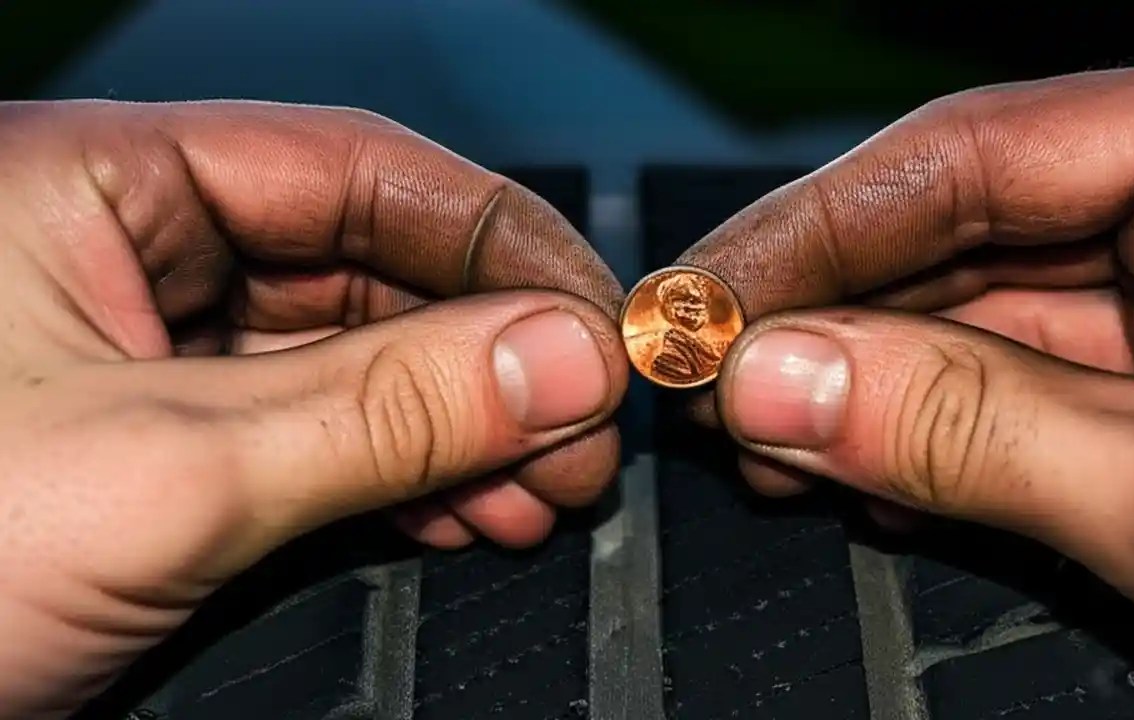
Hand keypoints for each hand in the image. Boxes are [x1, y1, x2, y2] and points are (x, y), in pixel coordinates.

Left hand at [0, 101, 627, 717]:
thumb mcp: (166, 477)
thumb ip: (383, 409)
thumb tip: (565, 357)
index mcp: (89, 186)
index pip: (353, 170)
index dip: (498, 239)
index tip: (599, 319)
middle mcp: (120, 255)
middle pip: (366, 269)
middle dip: (491, 355)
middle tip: (584, 430)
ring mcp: (142, 359)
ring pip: (351, 362)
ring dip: (461, 426)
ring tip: (543, 492)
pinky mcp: (157, 452)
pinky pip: (314, 438)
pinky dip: (402, 477)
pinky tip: (468, 513)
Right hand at [681, 56, 1133, 714]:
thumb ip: (972, 427)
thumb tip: (774, 377)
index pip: (983, 152)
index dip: (818, 224)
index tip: (703, 297)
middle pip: (971, 231)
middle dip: (830, 310)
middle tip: (706, 371)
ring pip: (987, 320)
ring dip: (865, 382)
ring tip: (758, 433)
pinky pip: (1024, 398)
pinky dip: (930, 440)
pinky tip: (852, 471)